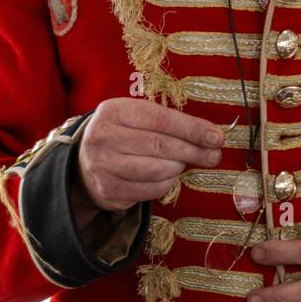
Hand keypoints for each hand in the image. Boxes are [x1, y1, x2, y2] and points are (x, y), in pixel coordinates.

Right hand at [77, 98, 224, 212]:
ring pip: (156, 170)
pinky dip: (166, 184)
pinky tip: (167, 176)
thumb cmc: (122, 135)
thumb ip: (169, 123)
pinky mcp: (108, 190)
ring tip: (183, 164)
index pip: (161, 119)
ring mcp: (102, 165)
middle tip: (214, 156)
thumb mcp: (137, 118)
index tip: (217, 137)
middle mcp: (104, 137)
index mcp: (114, 111)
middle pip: (160, 145)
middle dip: (193, 151)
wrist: (84, 162)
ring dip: (178, 168)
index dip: (193, 129)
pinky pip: (150, 190)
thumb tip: (212, 137)